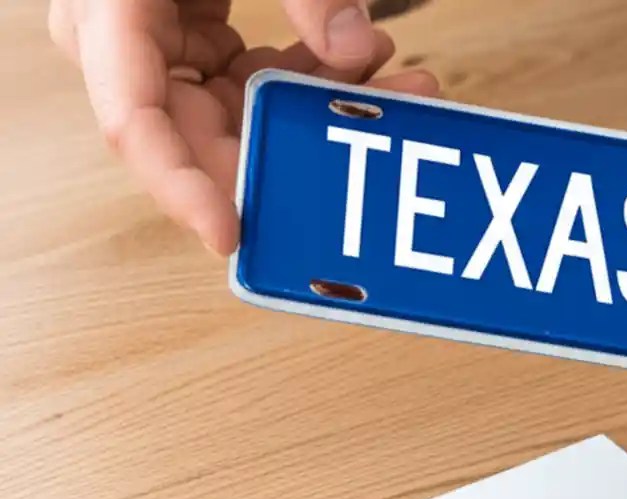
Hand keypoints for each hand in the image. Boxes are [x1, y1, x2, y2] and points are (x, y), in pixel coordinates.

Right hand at [48, 0, 439, 255]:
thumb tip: (356, 51)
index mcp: (107, 16)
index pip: (136, 126)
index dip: (182, 189)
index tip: (233, 234)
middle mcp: (127, 47)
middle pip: (207, 135)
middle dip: (298, 149)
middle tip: (374, 147)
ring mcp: (167, 48)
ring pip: (248, 113)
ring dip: (326, 109)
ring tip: (405, 88)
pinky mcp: (200, 43)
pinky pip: (259, 82)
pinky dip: (316, 76)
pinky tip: (372, 59)